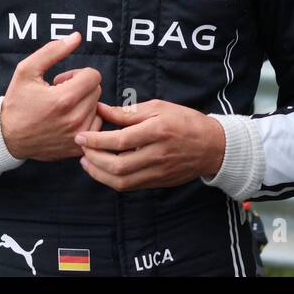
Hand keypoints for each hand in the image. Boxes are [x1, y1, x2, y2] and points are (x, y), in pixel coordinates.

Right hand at [0, 32, 101, 161]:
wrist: (8, 137)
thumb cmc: (17, 103)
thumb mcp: (27, 70)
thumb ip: (53, 51)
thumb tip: (76, 37)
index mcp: (63, 99)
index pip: (93, 76)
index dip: (76, 74)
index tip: (60, 81)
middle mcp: (74, 119)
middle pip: (96, 90)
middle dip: (80, 87)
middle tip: (60, 93)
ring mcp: (78, 135)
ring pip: (97, 107)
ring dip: (83, 103)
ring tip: (62, 107)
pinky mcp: (79, 147)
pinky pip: (96, 125)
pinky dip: (86, 120)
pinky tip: (68, 120)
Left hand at [76, 100, 225, 191]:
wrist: (212, 147)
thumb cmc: (185, 121)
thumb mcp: (159, 108)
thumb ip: (128, 112)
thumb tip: (101, 110)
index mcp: (157, 131)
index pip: (120, 141)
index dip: (96, 140)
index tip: (81, 135)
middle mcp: (157, 154)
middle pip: (117, 165)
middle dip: (93, 158)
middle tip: (80, 148)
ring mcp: (158, 172)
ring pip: (121, 181)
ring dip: (98, 173)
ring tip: (86, 161)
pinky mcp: (157, 182)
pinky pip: (129, 186)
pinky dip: (111, 180)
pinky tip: (102, 170)